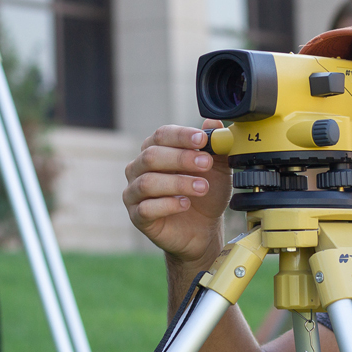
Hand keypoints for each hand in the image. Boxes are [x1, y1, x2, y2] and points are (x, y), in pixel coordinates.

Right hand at [124, 120, 231, 264]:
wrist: (204, 229)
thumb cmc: (205, 195)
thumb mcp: (217, 168)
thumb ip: (214, 145)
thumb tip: (213, 122)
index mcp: (156, 150)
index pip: (162, 135)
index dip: (182, 136)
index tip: (202, 140)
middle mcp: (139, 168)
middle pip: (151, 156)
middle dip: (181, 158)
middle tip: (206, 164)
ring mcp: (135, 193)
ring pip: (148, 182)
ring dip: (178, 183)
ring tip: (202, 187)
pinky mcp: (137, 217)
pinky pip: (146, 208)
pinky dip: (167, 205)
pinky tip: (185, 204)